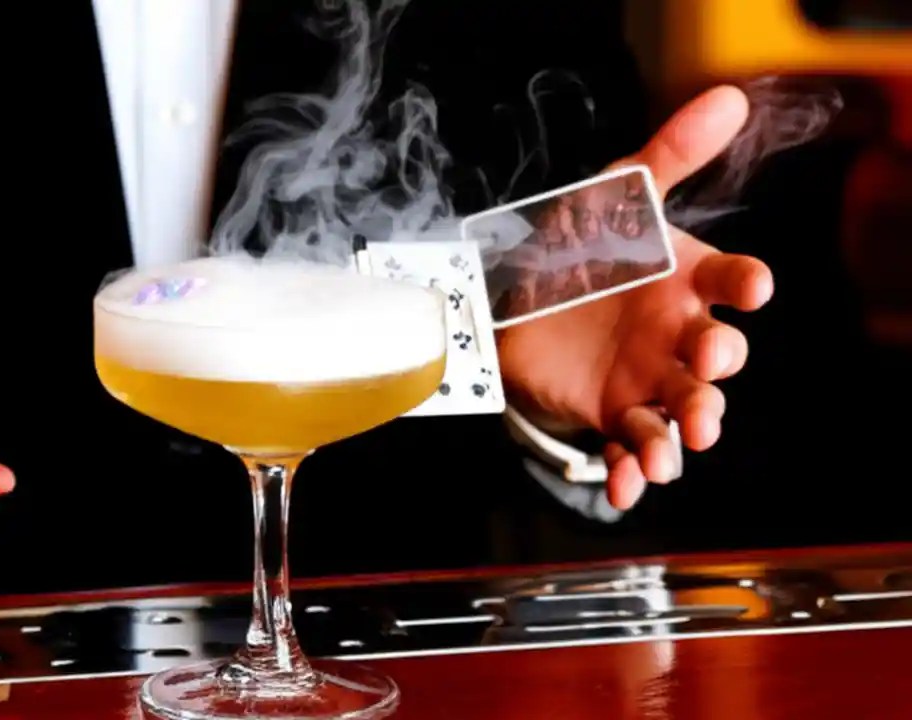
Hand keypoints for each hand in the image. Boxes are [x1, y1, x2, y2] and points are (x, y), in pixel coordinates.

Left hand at [496, 86, 772, 509]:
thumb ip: (667, 154)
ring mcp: (650, 379)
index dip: (744, 284)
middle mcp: (678, 335)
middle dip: (716, 366)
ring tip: (675, 449)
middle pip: (716, 358)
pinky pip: (632, 447)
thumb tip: (730, 97)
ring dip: (684, 432)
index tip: (752, 285)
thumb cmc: (580, 248)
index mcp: (686, 281)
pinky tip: (627, 487)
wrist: (517, 303)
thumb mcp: (614, 196)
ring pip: (681, 412)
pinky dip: (632, 471)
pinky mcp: (615, 414)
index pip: (729, 281)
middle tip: (705, 363)